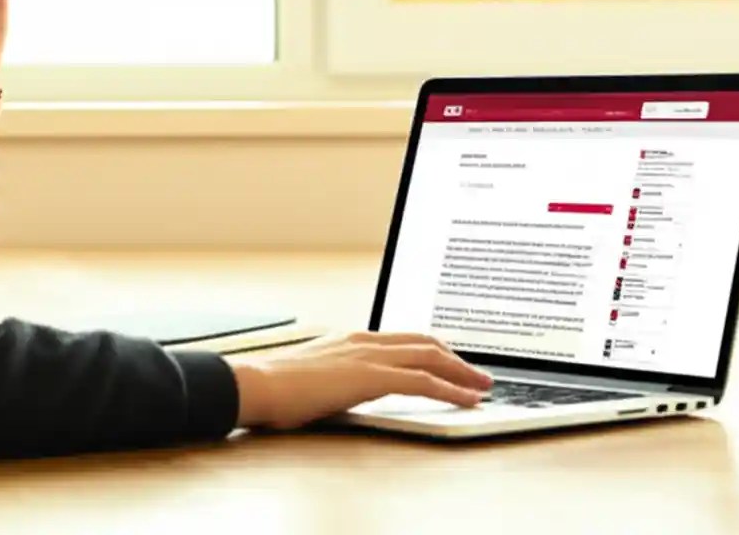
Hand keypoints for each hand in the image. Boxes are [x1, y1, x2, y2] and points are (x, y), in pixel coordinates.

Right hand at [228, 331, 492, 429]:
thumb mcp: (315, 376)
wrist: (255, 384)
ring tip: (483, 385)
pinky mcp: (369, 376)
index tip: (452, 361)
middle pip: (424, 343)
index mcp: (351, 339)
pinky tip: (467, 399)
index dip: (434, 350)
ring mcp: (368, 355)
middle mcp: (364, 341)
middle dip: (456, 358)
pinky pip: (422, 381)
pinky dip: (450, 389)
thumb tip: (350, 389)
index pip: (404, 339)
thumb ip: (338, 377)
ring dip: (462, 372)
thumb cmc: (274, 386)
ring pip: (430, 357)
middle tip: (479, 373)